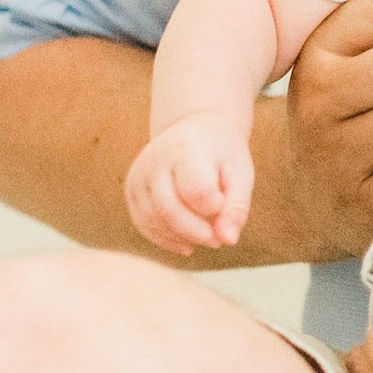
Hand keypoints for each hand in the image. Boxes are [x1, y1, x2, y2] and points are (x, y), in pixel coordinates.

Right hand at [125, 112, 253, 255]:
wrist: (195, 128)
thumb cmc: (222, 153)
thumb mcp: (240, 173)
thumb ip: (237, 207)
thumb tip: (228, 241)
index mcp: (186, 149)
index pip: (196, 190)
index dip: (214, 207)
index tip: (225, 204)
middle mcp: (155, 160)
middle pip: (170, 210)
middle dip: (197, 232)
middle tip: (218, 240)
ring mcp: (139, 175)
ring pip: (153, 220)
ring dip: (181, 238)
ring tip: (207, 239)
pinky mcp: (131, 190)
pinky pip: (143, 223)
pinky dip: (165, 239)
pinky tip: (186, 244)